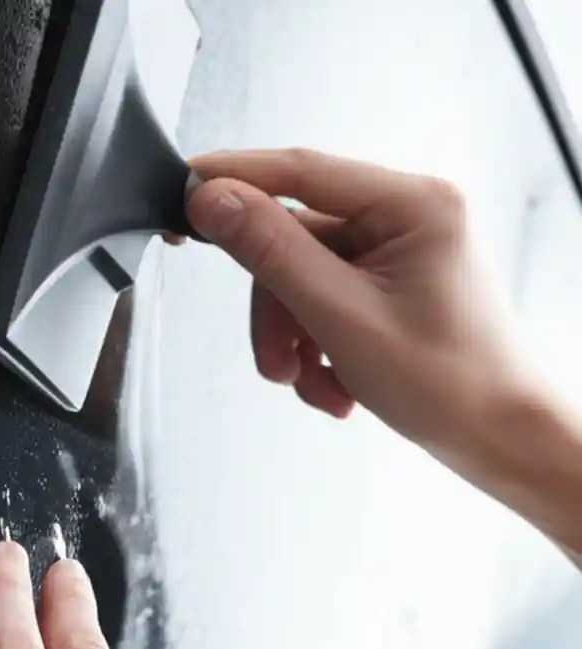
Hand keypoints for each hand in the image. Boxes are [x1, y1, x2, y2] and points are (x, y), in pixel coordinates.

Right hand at [183, 148, 528, 446]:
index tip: (183, 189)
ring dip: (291, 337)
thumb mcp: (341, 316)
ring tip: (310, 382)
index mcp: (413, 203)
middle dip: (275, 308)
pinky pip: (317, 298)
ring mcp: (396, 250)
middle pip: (291, 239)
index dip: (234, 177)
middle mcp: (407, 216)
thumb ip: (270, 251)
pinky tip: (334, 382)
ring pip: (297, 276)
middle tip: (277, 363)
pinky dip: (312, 344)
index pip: (300, 170)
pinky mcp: (386, 282)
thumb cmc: (452, 384)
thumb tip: (213, 199)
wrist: (502, 441)